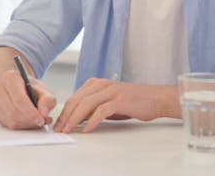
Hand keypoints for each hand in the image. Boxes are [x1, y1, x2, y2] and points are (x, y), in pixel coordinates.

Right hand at [0, 69, 56, 129]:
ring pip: (11, 121)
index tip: (41, 119)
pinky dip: (21, 126)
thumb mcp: (44, 90)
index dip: (31, 112)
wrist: (20, 88)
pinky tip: (28, 121)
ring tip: (36, 121)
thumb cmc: (32, 89)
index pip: (19, 99)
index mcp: (10, 78)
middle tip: (41, 121)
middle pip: (14, 112)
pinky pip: (8, 126)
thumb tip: (44, 114)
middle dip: (30, 120)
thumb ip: (47, 100)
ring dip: (26, 124)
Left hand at [54, 78, 173, 132]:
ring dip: (75, 119)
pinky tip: (87, 130)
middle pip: (77, 100)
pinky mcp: (119, 99)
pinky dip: (92, 121)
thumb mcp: (108, 104)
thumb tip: (76, 120)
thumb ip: (93, 108)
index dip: (64, 112)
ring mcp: (110, 91)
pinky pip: (101, 111)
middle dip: (66, 116)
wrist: (155, 99)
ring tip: (69, 130)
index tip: (58, 125)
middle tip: (60, 129)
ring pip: (86, 104)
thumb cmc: (132, 103)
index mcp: (96, 83)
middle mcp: (101, 84)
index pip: (74, 98)